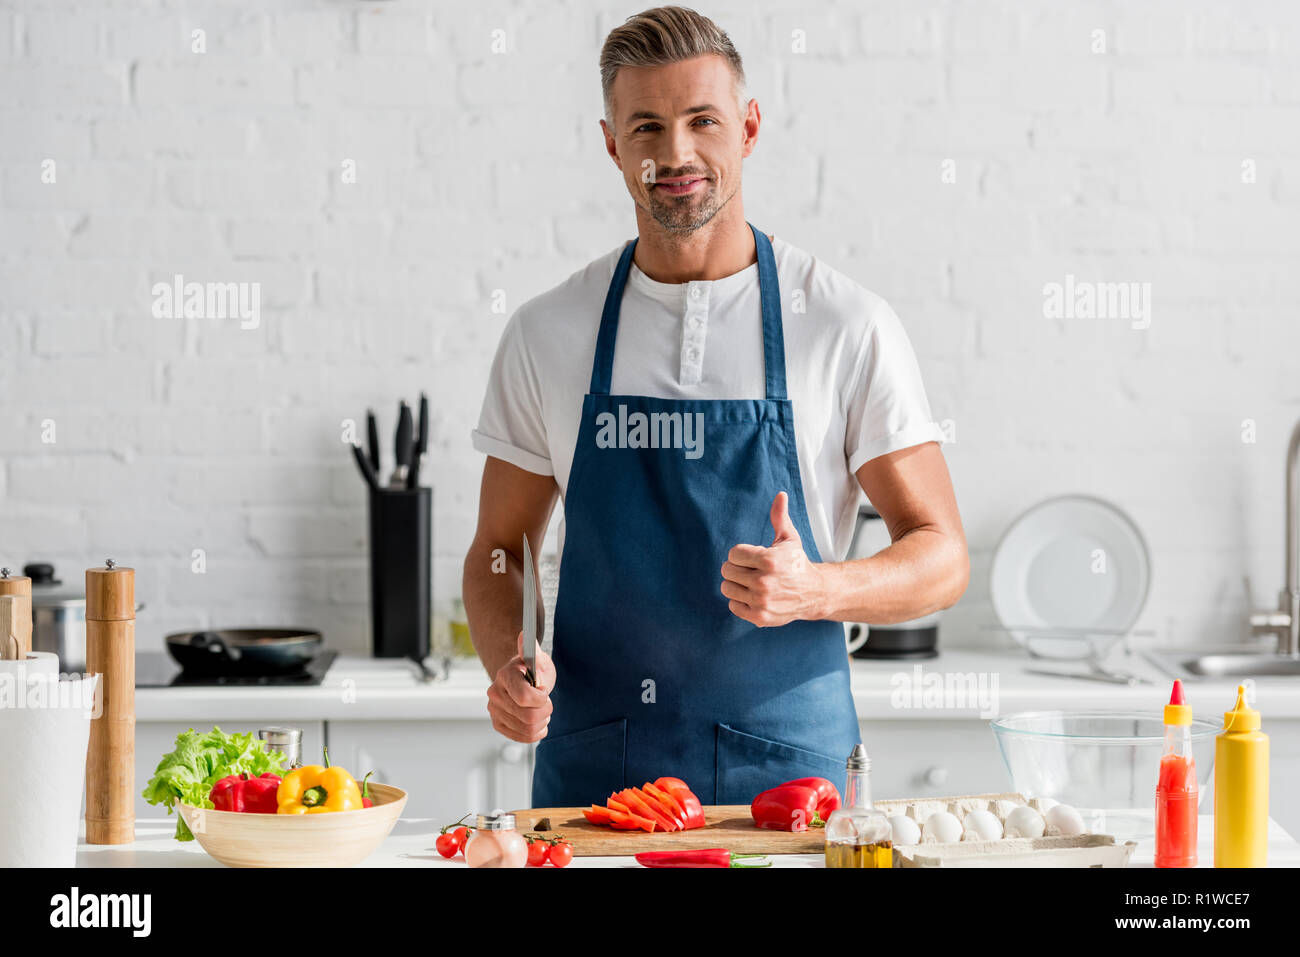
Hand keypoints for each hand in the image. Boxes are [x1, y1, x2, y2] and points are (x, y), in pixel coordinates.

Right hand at [486, 631, 554, 742]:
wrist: (521, 678)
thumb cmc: (533, 668)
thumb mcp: (539, 659)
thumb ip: (532, 650)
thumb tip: (524, 634)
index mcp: (505, 676)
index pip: (524, 698)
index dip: (542, 699)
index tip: (544, 691)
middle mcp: (495, 694)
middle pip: (528, 717)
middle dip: (545, 711)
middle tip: (547, 702)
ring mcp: (494, 710)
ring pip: (527, 729)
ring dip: (542, 722)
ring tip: (543, 712)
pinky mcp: (498, 724)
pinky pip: (522, 738)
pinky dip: (535, 733)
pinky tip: (537, 723)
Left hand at [721, 491, 825, 626]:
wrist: (814, 594)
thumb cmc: (797, 564)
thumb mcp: (789, 539)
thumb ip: (780, 517)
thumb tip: (780, 494)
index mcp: (769, 560)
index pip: (733, 554)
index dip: (740, 554)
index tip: (751, 557)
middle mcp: (764, 582)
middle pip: (726, 570)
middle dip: (736, 568)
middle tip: (749, 569)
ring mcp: (761, 601)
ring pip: (727, 588)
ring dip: (736, 584)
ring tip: (750, 582)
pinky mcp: (759, 616)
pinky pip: (733, 605)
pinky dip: (740, 600)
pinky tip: (753, 595)